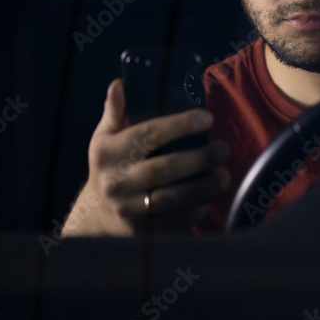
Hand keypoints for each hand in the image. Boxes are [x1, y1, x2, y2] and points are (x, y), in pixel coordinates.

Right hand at [61, 79, 229, 236]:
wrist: (96, 217)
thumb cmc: (110, 167)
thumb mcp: (104, 138)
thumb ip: (115, 112)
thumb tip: (121, 84)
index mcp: (107, 154)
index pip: (147, 135)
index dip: (180, 125)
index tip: (207, 117)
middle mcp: (116, 183)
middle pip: (164, 169)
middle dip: (200, 157)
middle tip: (223, 148)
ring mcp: (128, 211)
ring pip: (174, 199)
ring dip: (205, 186)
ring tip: (224, 174)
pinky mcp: (143, 234)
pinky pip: (177, 222)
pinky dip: (198, 209)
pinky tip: (211, 196)